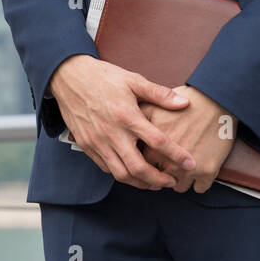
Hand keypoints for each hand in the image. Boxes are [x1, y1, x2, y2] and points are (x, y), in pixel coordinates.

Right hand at [48, 55, 198, 190]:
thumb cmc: (103, 76)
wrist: (68, 77)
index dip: (176, 155)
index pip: (157, 141)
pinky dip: (121, 175)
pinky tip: (132, 173)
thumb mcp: (133, 80)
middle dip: (158, 180)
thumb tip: (184, 103)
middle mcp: (112, 133)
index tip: (190, 163)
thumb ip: (159, 94)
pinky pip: (106, 168)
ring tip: (154, 183)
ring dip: (140, 183)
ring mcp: (97, 142)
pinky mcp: (86, 146)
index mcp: (127, 115)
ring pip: (121, 174)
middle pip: (138, 168)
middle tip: (172, 182)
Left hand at [140, 86, 237, 192]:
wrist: (216, 100)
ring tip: (183, 166)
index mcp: (152, 147)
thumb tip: (123, 129)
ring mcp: (188, 169)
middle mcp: (168, 162)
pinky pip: (199, 189)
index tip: (153, 157)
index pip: (142, 167)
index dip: (148, 162)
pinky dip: (199, 181)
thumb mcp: (153, 105)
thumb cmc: (184, 100)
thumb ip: (136, 121)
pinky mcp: (208, 172)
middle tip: (168, 164)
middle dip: (162, 174)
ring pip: (179, 188)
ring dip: (180, 180)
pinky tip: (198, 168)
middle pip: (160, 180)